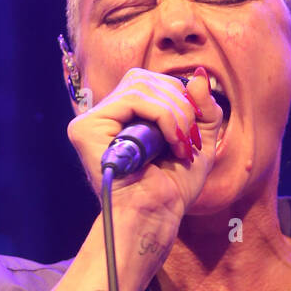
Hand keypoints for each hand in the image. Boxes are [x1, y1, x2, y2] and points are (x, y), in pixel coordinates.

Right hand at [67, 66, 222, 226]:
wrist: (156, 217)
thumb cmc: (173, 189)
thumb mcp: (199, 143)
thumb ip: (204, 109)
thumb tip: (198, 73)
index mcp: (125, 117)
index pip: (152, 83)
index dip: (181, 98)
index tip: (194, 134)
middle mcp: (106, 116)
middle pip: (146, 79)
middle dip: (181, 106)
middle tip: (190, 141)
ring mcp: (92, 121)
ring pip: (141, 86)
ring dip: (175, 114)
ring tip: (182, 145)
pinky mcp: (86, 128)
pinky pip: (134, 100)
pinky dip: (163, 116)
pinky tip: (171, 143)